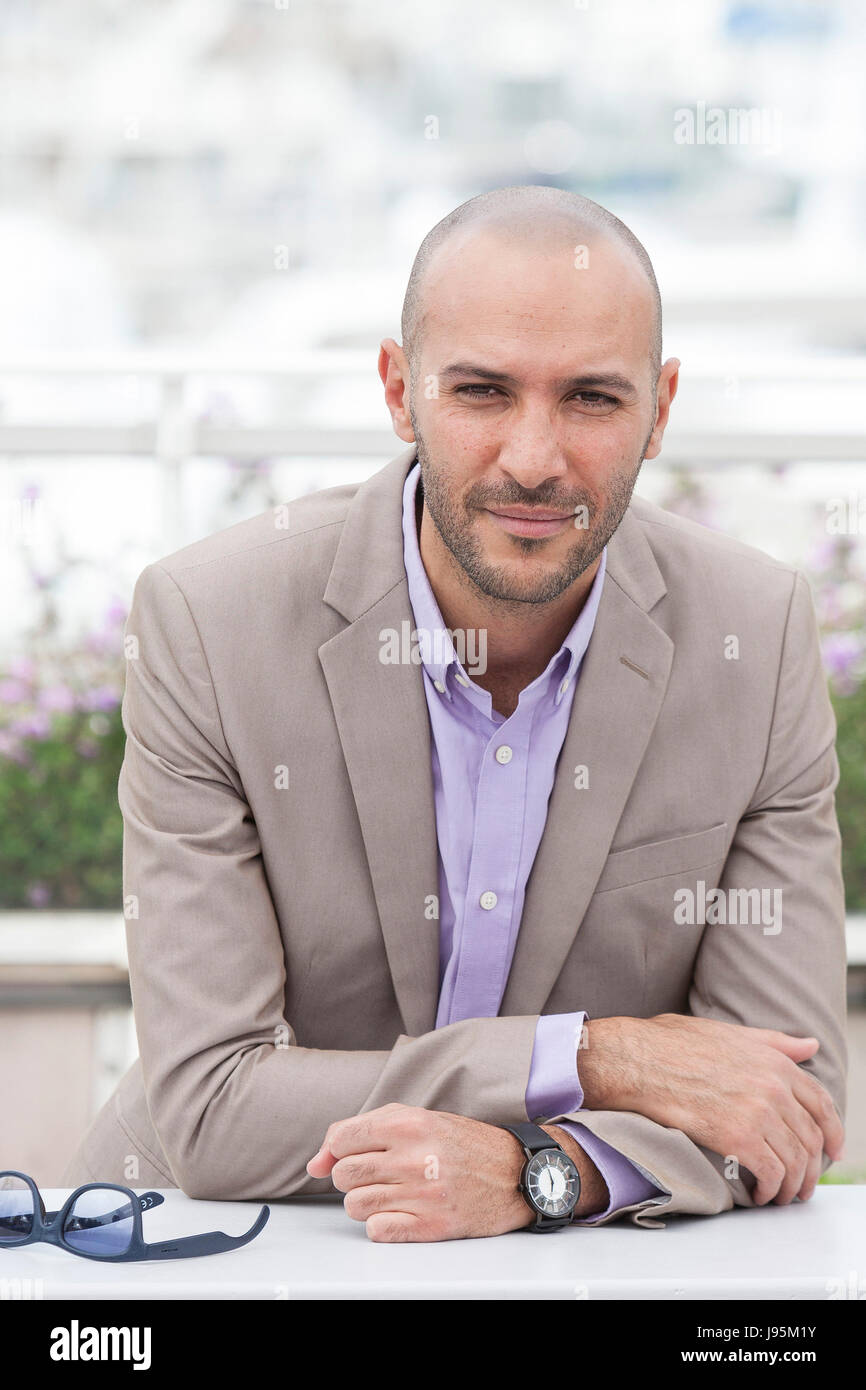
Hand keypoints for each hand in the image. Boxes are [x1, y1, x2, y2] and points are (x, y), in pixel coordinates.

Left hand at [304, 1102, 605, 1241]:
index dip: (340, 1150)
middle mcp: (414, 1157)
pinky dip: (382, 1224)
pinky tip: (401, 1212)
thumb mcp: (415, 1120)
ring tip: (391, 1193)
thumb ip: (361, 1131)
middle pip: (343, 1175)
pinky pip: (377, 1231)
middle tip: (378, 1174)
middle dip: (353, 1177)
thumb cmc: (463, 1144)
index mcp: (408, 1123)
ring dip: (366, 1201)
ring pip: (355, 1205)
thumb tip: (316, 1162)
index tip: (354, 1154)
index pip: (341, 1139)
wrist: (515, 1173)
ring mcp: (423, 1194)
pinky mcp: (432, 1226)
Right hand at [579, 1014, 844, 1206]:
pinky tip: (759, 1195)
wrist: (637, 1061)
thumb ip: (774, 1042)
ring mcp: (759, 1112)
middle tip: (803, 1185)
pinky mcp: (739, 1138)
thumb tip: (810, 1045)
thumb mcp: (728, 1033)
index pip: (822, 1103)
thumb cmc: (670, 1044)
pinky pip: (772, 1174)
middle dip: (812, 1168)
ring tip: (780, 1197)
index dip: (833, 1133)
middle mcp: (774, 1086)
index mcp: (774, 1061)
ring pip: (796, 1161)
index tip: (832, 1153)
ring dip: (792, 1186)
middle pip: (812, 1138)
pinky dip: (770, 1190)